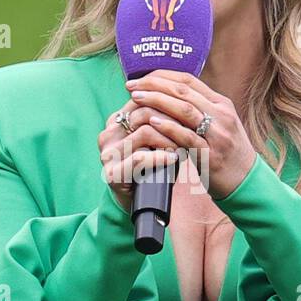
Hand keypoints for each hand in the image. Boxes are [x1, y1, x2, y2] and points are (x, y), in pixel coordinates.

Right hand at [97, 97, 182, 213]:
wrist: (140, 201)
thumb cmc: (153, 167)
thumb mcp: (156, 140)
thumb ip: (161, 120)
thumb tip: (187, 99)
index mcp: (116, 120)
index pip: (143, 98)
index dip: (168, 102)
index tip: (189, 110)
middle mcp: (109, 133)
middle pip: (144, 112)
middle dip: (171, 119)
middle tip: (191, 128)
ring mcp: (108, 154)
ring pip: (144, 132)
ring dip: (169, 138)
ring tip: (185, 146)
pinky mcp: (112, 173)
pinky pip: (140, 158)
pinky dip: (161, 157)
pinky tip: (174, 158)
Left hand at [123, 70, 255, 199]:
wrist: (246, 181)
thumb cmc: (227, 153)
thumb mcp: (219, 125)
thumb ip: (199, 110)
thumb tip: (169, 96)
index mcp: (221, 104)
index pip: (189, 80)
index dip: (162, 76)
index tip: (140, 78)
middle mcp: (222, 115)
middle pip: (184, 91)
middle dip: (154, 85)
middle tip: (131, 86)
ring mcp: (218, 135)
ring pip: (185, 109)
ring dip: (157, 101)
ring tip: (136, 99)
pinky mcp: (212, 155)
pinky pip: (187, 137)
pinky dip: (168, 127)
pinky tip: (152, 122)